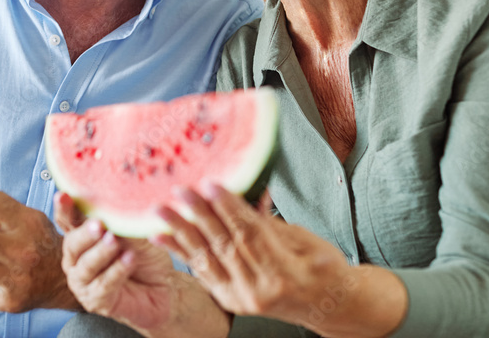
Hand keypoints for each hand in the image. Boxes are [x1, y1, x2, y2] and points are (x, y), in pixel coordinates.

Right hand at [57, 193, 229, 337]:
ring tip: (115, 242)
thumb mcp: (134, 231)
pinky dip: (116, 271)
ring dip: (101, 252)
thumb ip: (118, 217)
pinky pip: (103, 285)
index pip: (67, 220)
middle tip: (98, 224)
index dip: (63, 208)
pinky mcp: (96, 301)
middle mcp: (77, 259)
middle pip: (72, 244)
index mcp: (82, 236)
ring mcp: (84, 281)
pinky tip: (129, 260)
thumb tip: (113, 194)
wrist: (165, 286)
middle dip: (85, 234)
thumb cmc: (146, 255)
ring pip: (85, 266)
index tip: (62, 195)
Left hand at [153, 184, 404, 337]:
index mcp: (284, 273)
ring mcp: (242, 298)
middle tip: (180, 189)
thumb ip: (270, 221)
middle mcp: (259, 290)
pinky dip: (181, 252)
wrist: (329, 307)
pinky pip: (202, 273)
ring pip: (207, 259)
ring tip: (160, 210)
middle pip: (224, 245)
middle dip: (199, 214)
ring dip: (181, 232)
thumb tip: (245, 193)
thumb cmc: (324, 267)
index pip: (250, 233)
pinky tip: (162, 236)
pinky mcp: (230, 301)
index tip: (210, 183)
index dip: (228, 207)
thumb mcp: (306, 239)